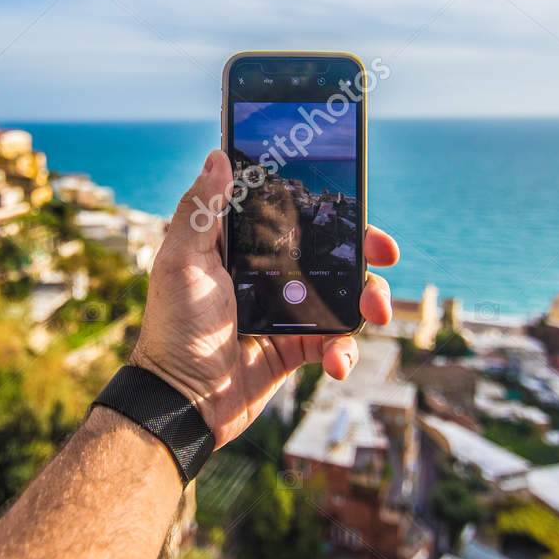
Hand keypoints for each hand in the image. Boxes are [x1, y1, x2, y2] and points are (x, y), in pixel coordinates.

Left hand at [127, 149, 399, 446]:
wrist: (180, 402)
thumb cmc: (173, 329)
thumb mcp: (180, 262)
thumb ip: (201, 210)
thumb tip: (218, 156)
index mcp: (242, 249)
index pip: (292, 215)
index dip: (326, 206)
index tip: (356, 199)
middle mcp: (267, 275)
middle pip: (329, 252)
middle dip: (363, 251)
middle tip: (385, 254)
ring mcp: (285, 312)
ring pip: (342, 295)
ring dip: (366, 301)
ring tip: (373, 313)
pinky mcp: (295, 349)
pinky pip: (334, 342)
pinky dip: (343, 351)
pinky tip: (335, 361)